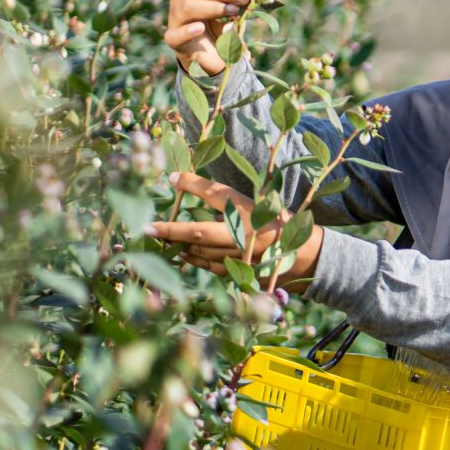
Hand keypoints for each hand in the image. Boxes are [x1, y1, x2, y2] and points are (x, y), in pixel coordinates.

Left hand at [148, 172, 324, 290]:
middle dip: (171, 230)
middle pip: (201, 231)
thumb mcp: (252, 203)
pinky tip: (182, 252)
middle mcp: (247, 234)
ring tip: (160, 239)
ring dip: (179, 245)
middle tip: (146, 227)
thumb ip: (218, 196)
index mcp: (252, 212)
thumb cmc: (273, 222)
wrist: (303, 254)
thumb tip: (177, 180)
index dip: (193, 184)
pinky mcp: (242, 272)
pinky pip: (210, 266)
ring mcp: (244, 256)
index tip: (171, 178)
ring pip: (202, 251)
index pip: (218, 194)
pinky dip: (193, 259)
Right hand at [165, 0, 266, 76]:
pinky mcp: (174, 39)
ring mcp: (176, 16)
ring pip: (187, 5)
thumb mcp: (237, 8)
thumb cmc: (224, 23)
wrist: (211, 52)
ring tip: (233, 12)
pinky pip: (175, 34)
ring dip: (214, 7)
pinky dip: (188, 31)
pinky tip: (201, 28)